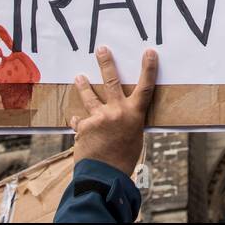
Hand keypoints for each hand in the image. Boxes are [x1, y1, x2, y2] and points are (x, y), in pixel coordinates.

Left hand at [69, 46, 157, 176]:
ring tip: (79, 77)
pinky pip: (79, 120)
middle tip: (101, 49)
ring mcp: (99, 117)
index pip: (145, 87)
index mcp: (134, 115)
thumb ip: (129, 121)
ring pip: (89, 96)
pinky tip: (74, 122)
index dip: (148, 68)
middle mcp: (117, 112)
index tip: (149, 52)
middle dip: (106, 63)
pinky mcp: (83, 126)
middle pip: (111, 81)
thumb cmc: (124, 159)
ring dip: (83, 85)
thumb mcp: (134, 137)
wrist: (105, 176)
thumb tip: (123, 114)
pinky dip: (78, 122)